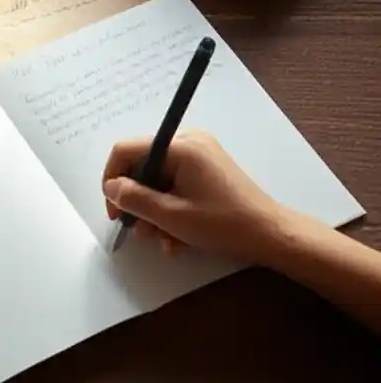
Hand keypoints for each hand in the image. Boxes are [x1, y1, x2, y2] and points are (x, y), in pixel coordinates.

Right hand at [102, 130, 286, 262]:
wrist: (271, 235)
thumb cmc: (223, 224)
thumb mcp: (171, 216)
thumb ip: (134, 199)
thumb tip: (111, 188)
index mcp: (180, 146)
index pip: (126, 150)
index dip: (112, 180)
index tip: (115, 211)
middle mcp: (188, 142)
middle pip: (142, 166)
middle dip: (137, 201)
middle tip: (139, 230)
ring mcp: (199, 156)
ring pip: (158, 180)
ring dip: (154, 211)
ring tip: (162, 239)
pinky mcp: (206, 170)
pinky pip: (175, 185)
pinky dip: (171, 209)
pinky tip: (176, 237)